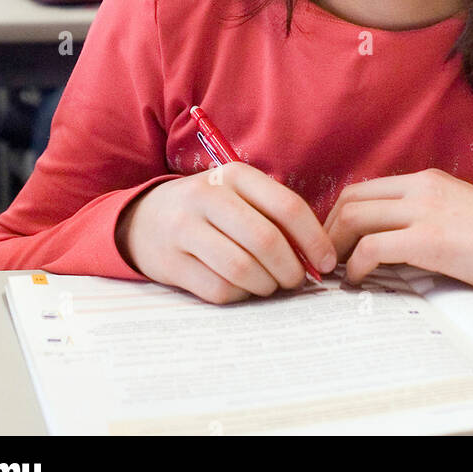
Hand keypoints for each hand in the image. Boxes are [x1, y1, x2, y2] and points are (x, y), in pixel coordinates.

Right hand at [114, 164, 336, 303]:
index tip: (328, 262)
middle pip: (266, 240)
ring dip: (267, 285)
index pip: (287, 206)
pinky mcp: (171, 262)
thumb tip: (319, 255)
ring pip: (242, 268)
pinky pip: (219, 290)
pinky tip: (243, 289)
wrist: (145, 219)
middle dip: (291, 268)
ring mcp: (185, 229)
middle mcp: (208, 196)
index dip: (314, 239)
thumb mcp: (238, 195)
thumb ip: (274, 215)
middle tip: (297, 280)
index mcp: (234, 175)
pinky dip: (240, 296)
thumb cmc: (209, 209)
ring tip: (271, 285)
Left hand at [324, 168, 472, 297]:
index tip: (333, 242)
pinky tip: (358, 281)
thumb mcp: (460, 215)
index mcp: (427, 181)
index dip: (340, 215)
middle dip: (328, 229)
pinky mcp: (431, 239)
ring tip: (333, 272)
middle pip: (352, 198)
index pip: (365, 188)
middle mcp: (421, 188)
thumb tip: (393, 244)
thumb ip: (427, 219)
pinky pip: (373, 246)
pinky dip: (356, 265)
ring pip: (356, 217)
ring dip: (335, 246)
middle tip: (323, 259)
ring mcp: (426, 211)